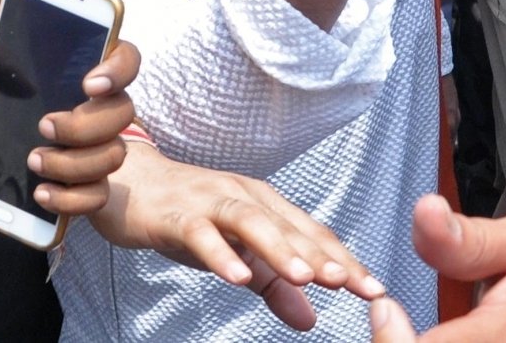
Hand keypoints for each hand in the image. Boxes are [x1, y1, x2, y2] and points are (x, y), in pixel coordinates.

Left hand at [0, 38, 140, 214]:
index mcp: (79, 64)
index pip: (125, 58)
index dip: (119, 70)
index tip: (88, 85)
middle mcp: (96, 104)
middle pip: (123, 112)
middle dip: (84, 125)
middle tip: (43, 126)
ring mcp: (93, 144)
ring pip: (113, 155)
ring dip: (72, 163)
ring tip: (33, 160)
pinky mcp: (83, 181)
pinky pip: (97, 195)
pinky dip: (70, 199)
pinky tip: (41, 193)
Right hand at [93, 144, 385, 329]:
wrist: (131, 185)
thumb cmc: (190, 218)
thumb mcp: (236, 255)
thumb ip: (272, 285)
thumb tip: (310, 321)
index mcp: (267, 206)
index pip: (313, 235)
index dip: (343, 261)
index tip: (374, 289)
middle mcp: (245, 197)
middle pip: (289, 227)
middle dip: (321, 256)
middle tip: (350, 284)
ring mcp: (210, 202)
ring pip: (251, 222)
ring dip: (279, 249)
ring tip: (305, 278)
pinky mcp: (176, 215)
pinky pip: (200, 234)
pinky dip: (220, 254)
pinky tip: (237, 279)